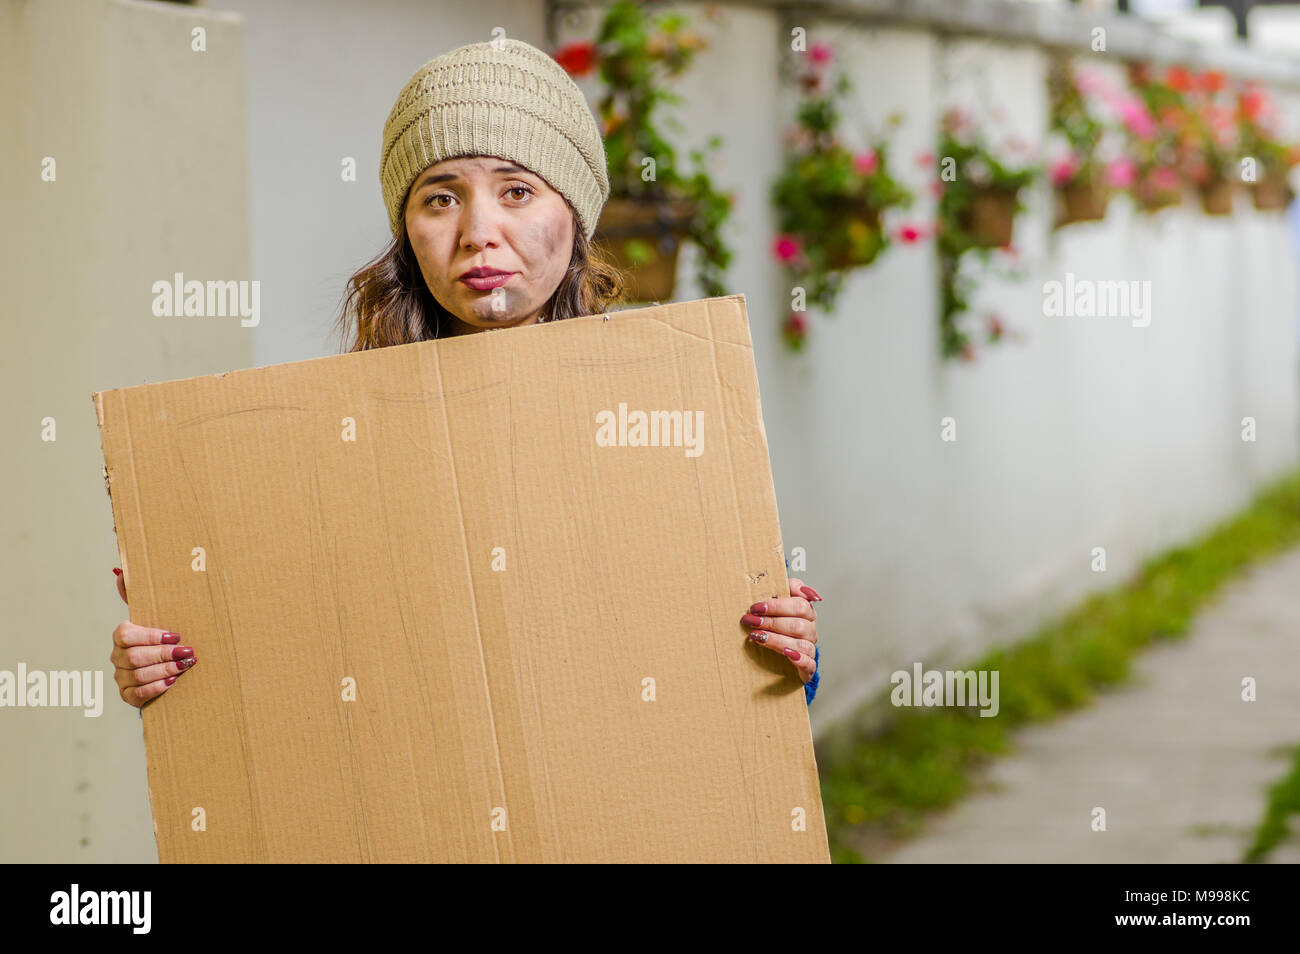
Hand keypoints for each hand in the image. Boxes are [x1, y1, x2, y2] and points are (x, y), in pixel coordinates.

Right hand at [109, 567, 194, 707]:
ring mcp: (121, 677)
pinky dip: (156, 688)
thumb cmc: (162, 635)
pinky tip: (172, 682)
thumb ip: (138, 593)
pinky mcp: (127, 695)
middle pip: (136, 657)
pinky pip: (137, 695)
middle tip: (188, 652)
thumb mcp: (155, 614)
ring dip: (164, 670)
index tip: (176, 635)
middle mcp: (118, 656)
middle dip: (164, 654)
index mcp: (122, 635)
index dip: (151, 636)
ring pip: (138, 675)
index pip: (126, 635)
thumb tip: (121, 571)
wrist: (165, 663)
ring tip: (185, 665)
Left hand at [742, 577, 821, 683]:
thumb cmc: (777, 625)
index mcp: (806, 613)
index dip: (777, 606)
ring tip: (757, 637)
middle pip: (798, 624)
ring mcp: (809, 648)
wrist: (778, 658)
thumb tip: (800, 586)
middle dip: (772, 622)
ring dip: (777, 639)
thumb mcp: (779, 604)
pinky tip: (786, 654)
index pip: (800, 605)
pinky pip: (809, 663)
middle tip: (751, 621)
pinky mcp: (807, 667)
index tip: (756, 607)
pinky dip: (798, 658)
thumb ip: (787, 589)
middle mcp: (810, 630)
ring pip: (801, 644)